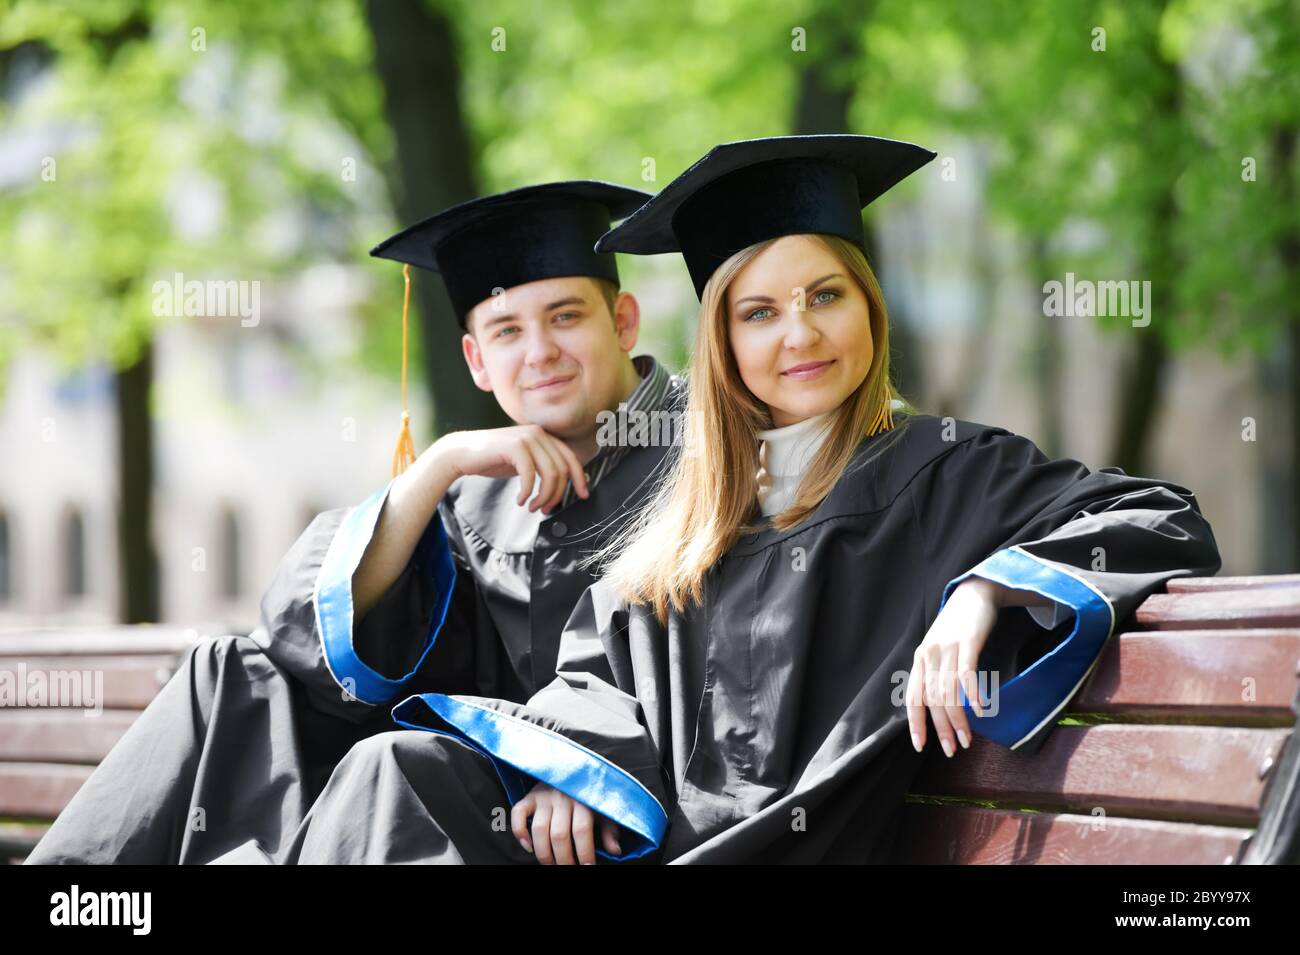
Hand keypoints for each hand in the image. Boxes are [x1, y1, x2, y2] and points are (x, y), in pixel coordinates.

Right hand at [434, 425, 589, 513]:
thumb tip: (565, 484)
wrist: (462, 453)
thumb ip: (543, 467)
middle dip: (557, 494)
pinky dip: (527, 492)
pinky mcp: (514, 445)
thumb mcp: (524, 463)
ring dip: (543, 496)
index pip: (571, 458)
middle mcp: (538, 433)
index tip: (582, 495)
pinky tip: (519, 500)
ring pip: (550, 473)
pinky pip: (531, 475)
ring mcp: (527, 437)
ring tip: (532, 507)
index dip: (579, 478)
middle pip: (562, 469)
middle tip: (544, 509)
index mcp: (544, 436)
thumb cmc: (493, 460)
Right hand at [511, 781, 621, 864]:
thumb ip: (610, 830)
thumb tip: (615, 850)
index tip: (587, 866)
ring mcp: (544, 797)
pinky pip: (518, 814)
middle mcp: (562, 797)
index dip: (584, 852)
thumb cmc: (588, 796)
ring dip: (544, 853)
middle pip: (559, 835)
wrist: (570, 771)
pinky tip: (528, 847)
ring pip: (539, 830)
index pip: (581, 830)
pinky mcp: (529, 797)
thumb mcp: (603, 810)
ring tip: (551, 864)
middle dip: (563, 859)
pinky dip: (520, 832)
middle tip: (568, 868)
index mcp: (582, 800)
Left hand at [906, 577, 1001, 757]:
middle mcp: (930, 654)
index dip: (916, 723)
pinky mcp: (967, 641)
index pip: (913, 697)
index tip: (921, 746)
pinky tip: (981, 710)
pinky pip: (967, 674)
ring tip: (967, 739)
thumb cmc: (958, 626)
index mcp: (920, 659)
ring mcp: (948, 648)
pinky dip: (973, 695)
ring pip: (949, 692)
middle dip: (941, 729)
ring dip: (958, 720)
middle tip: (953, 750)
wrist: (974, 592)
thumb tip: (938, 706)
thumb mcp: (940, 649)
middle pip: (933, 700)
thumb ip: (936, 673)